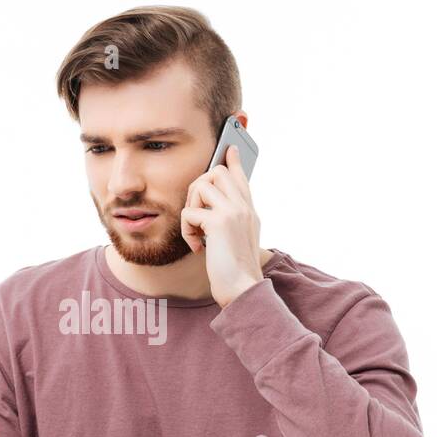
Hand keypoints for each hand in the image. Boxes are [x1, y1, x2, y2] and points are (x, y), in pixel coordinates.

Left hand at [180, 144, 264, 307]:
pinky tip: (197, 247)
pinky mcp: (219, 222)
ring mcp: (233, 211)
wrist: (243, 288)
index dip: (233, 161)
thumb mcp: (238, 241)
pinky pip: (189, 212)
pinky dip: (187, 230)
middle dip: (198, 188)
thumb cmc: (236, 271)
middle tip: (196, 214)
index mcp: (249, 211)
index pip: (241, 177)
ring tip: (197, 231)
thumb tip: (211, 212)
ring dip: (190, 208)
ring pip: (201, 185)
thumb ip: (231, 222)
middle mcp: (244, 207)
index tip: (230, 148)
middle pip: (217, 172)